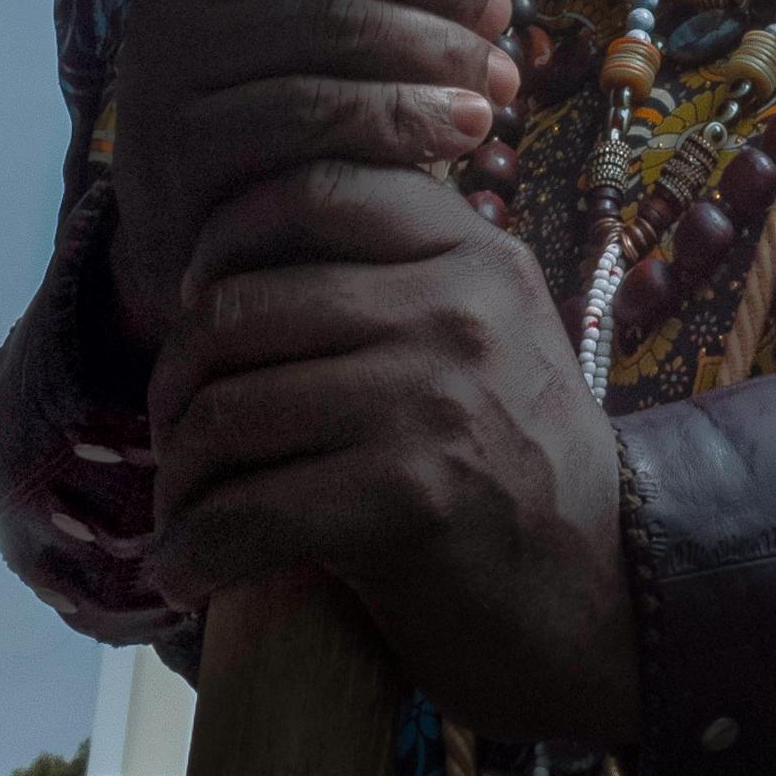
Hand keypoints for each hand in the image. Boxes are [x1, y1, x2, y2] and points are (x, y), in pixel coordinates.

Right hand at [106, 0, 588, 363]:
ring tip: (501, 82)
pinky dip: (405, 119)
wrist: (213, 211)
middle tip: (505, 15)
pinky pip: (309, 113)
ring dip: (441, 49)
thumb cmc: (311, 71)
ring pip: (332, 21)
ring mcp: (170, 49)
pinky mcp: (180, 139)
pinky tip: (468, 131)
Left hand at [143, 163, 638, 745]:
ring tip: (180, 511)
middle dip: (175, 379)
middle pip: (243, 305)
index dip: (224, 237)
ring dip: (179, 476)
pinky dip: (195, 550)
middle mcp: (457, 305)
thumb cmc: (517, 455)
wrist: (603, 585)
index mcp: (473, 249)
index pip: (314, 190)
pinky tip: (187, 571)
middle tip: (172, 433)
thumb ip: (407, 268)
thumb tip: (251, 244)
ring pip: (230, 410)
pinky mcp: (410, 497)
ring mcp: (435, 396)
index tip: (198, 302)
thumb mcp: (490, 324)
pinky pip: (249, 510)